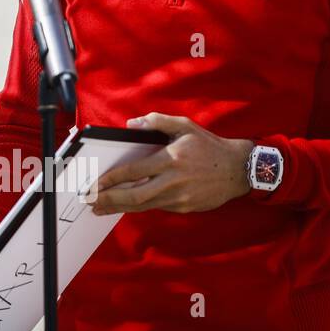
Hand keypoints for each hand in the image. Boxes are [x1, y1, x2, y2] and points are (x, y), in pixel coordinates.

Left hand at [87, 113, 253, 215]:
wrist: (239, 169)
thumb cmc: (209, 145)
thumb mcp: (185, 126)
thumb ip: (157, 121)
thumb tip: (132, 124)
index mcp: (170, 159)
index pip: (134, 172)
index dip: (111, 179)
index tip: (95, 184)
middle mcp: (173, 181)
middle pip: (135, 195)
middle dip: (109, 200)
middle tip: (90, 201)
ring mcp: (180, 197)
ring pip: (144, 205)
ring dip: (119, 208)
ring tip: (100, 208)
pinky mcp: (185, 207)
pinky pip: (157, 207)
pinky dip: (139, 207)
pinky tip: (125, 206)